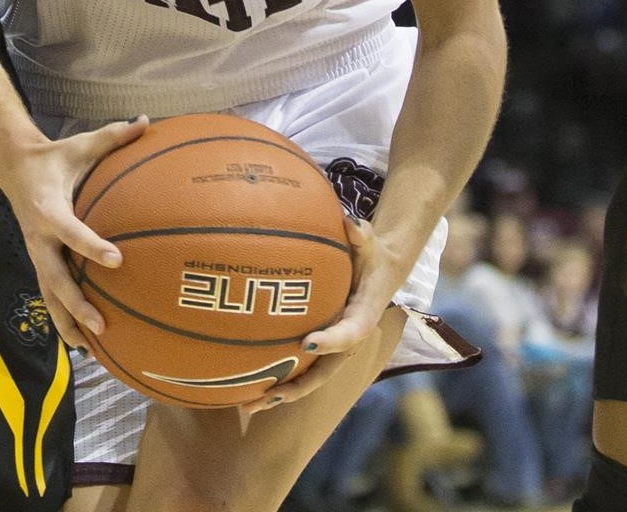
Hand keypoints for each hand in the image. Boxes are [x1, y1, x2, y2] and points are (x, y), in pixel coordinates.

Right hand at [0, 116, 149, 350]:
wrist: (13, 168)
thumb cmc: (54, 158)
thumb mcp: (80, 145)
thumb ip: (113, 137)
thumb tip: (146, 121)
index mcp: (50, 210)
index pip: (71, 232)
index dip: (91, 246)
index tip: (116, 261)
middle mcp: (39, 238)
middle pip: (55, 279)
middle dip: (76, 304)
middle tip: (101, 324)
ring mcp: (36, 254)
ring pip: (49, 295)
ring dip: (67, 322)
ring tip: (90, 348)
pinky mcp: (38, 262)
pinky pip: (49, 294)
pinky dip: (63, 318)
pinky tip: (81, 343)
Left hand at [238, 214, 413, 418]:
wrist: (380, 275)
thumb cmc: (370, 258)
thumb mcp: (370, 245)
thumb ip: (361, 235)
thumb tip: (351, 222)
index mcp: (362, 318)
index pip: (349, 334)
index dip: (330, 341)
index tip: (306, 343)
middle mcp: (348, 342)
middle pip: (324, 372)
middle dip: (296, 386)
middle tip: (269, 393)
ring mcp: (334, 350)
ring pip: (309, 378)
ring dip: (281, 393)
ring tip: (248, 404)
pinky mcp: (322, 349)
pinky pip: (300, 369)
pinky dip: (278, 380)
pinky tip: (246, 387)